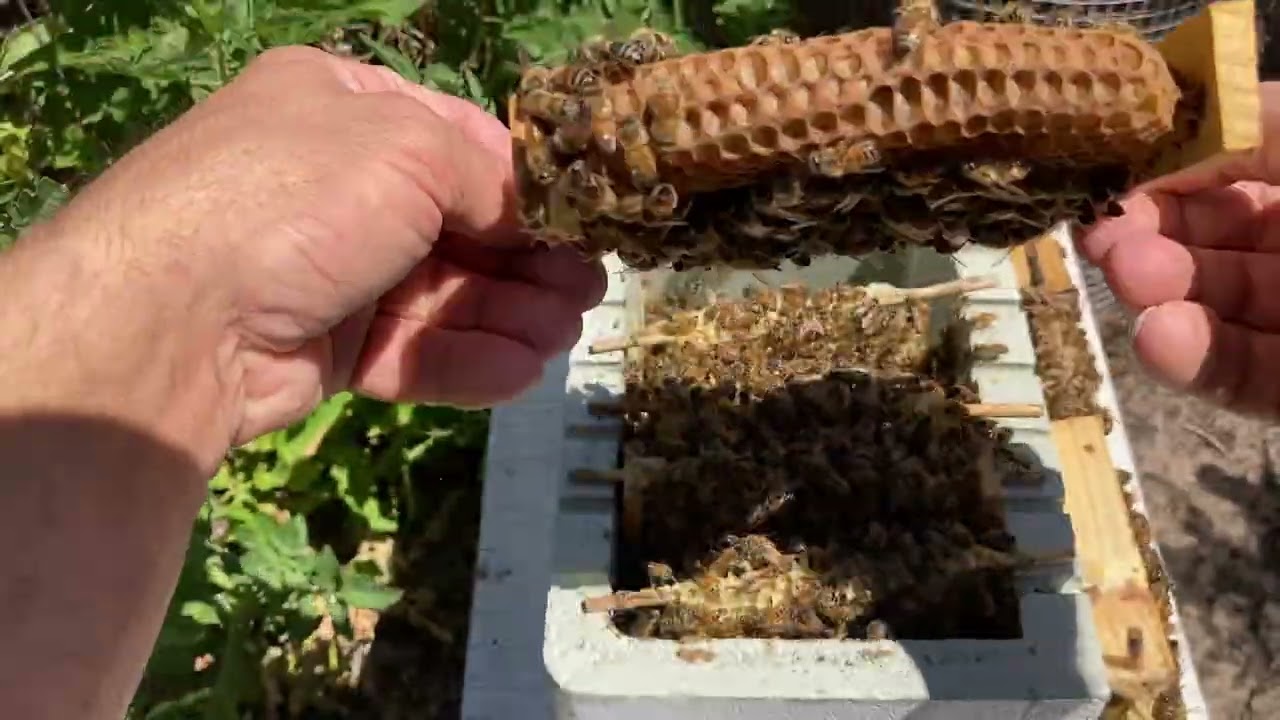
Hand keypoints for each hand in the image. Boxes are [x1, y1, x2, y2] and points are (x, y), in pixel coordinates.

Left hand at [11, 46, 604, 467]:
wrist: (174, 316)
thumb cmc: (299, 198)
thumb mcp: (408, 149)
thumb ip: (487, 177)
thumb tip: (532, 214)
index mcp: (341, 109)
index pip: (455, 140)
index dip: (522, 183)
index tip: (579, 218)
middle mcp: (334, 185)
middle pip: (457, 226)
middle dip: (527, 260)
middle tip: (588, 289)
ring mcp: (328, 269)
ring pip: (440, 295)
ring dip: (509, 314)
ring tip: (567, 333)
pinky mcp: (325, 345)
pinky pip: (409, 350)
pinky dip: (464, 360)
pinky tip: (519, 371)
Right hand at [1077, 81, 1279, 417]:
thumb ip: (1258, 125)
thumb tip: (1166, 132)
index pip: (1223, 166)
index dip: (1164, 170)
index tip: (1106, 176)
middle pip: (1206, 241)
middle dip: (1148, 236)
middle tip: (1099, 238)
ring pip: (1213, 310)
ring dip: (1160, 295)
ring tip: (1124, 280)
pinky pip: (1242, 379)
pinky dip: (1196, 363)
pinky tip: (1156, 341)